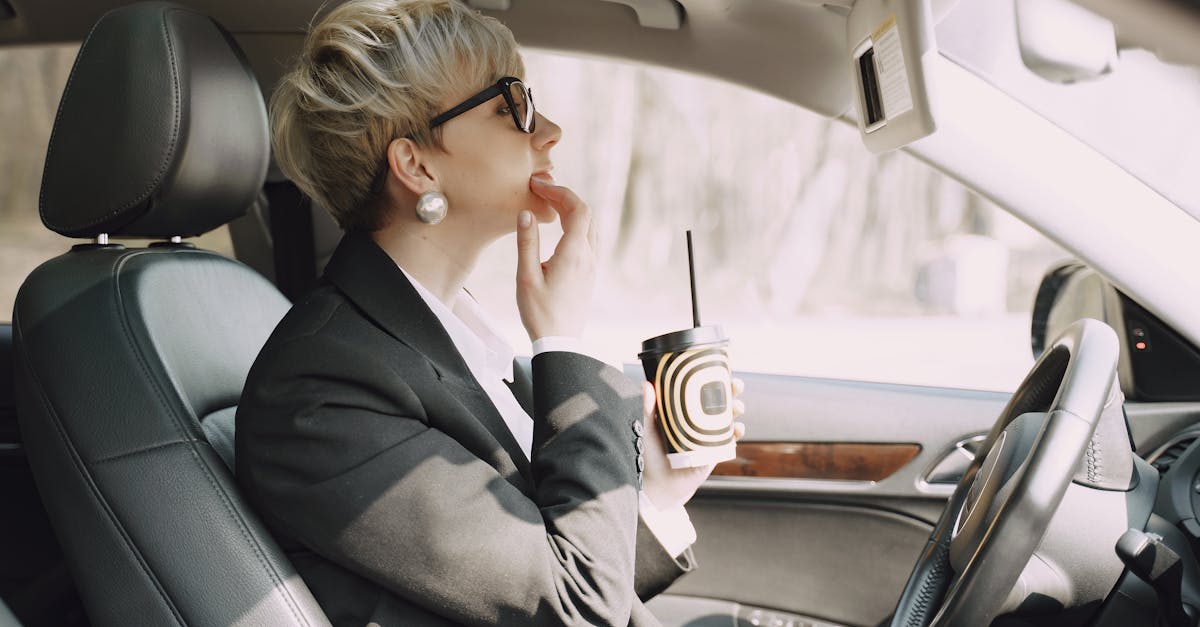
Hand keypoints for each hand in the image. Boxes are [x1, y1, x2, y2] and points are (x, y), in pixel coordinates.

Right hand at [515, 176, 597, 340]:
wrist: (560, 342)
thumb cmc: (540, 313)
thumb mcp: (526, 277)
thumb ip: (527, 243)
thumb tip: (526, 213)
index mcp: (574, 254)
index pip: (578, 209)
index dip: (560, 192)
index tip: (539, 187)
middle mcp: (589, 256)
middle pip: (585, 214)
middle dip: (564, 197)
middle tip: (540, 192)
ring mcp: (592, 265)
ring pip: (590, 226)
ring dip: (572, 210)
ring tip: (548, 206)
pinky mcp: (590, 273)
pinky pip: (589, 239)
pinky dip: (576, 225)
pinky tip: (559, 228)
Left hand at [641, 378, 745, 509]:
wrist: (660, 486)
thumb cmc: (649, 456)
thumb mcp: (648, 429)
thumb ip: (647, 409)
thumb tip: (646, 384)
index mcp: (682, 411)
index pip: (698, 390)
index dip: (711, 378)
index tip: (720, 369)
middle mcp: (696, 421)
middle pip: (718, 401)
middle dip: (731, 391)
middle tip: (736, 386)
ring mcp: (707, 435)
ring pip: (727, 417)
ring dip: (736, 409)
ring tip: (737, 408)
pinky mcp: (715, 451)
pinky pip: (730, 439)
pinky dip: (737, 432)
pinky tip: (737, 429)